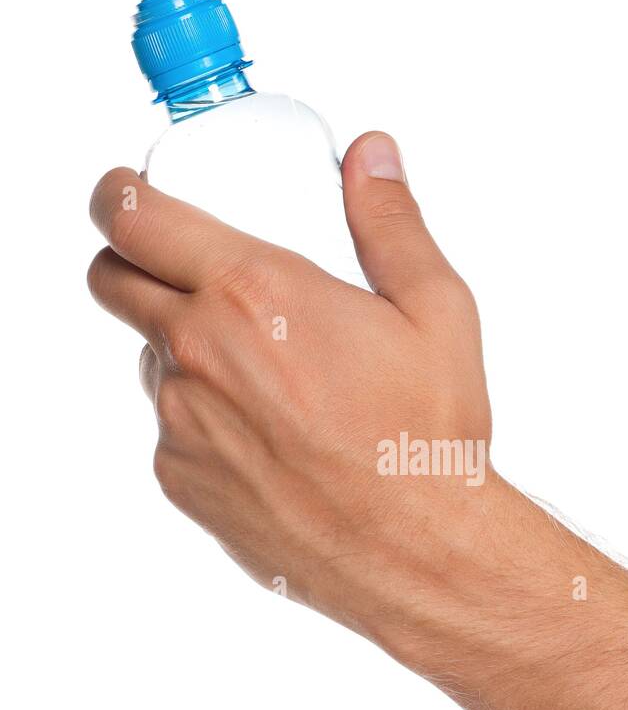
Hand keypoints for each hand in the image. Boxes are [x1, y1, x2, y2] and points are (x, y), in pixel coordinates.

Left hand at [88, 133, 494, 644]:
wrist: (416, 551)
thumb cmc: (425, 436)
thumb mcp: (433, 310)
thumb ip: (391, 223)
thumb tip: (372, 159)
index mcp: (252, 292)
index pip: (132, 216)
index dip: (118, 194)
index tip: (126, 193)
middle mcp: (198, 352)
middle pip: (113, 280)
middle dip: (133, 262)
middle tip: (184, 271)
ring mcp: (181, 421)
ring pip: (150, 360)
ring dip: (184, 350)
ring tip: (266, 375)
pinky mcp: (180, 478)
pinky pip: (173, 428)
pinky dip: (205, 420)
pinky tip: (271, 437)